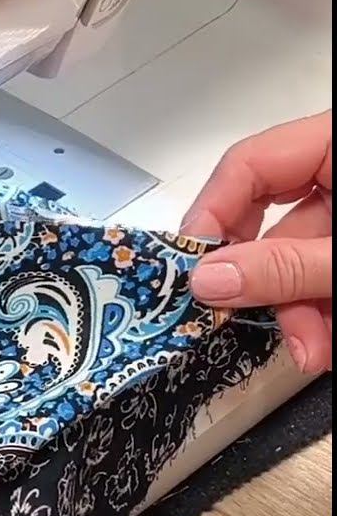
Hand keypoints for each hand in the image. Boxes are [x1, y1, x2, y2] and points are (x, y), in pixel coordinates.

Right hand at [182, 111, 331, 373]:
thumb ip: (288, 267)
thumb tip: (208, 280)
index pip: (248, 165)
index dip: (213, 215)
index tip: (192, 269)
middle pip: (271, 222)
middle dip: (265, 284)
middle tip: (246, 322)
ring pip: (301, 259)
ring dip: (297, 311)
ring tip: (312, 351)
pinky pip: (326, 272)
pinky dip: (323, 310)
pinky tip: (326, 343)